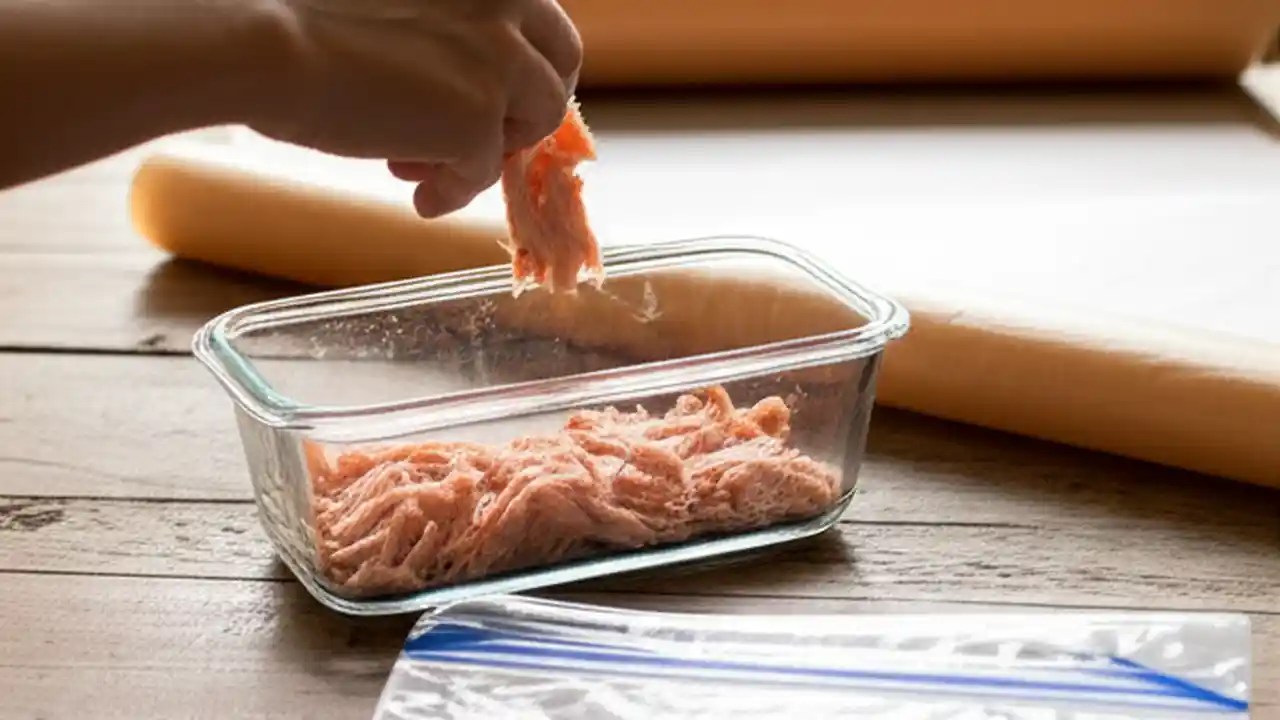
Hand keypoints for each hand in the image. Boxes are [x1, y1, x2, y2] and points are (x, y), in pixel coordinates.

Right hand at [251, 0, 581, 216]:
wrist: (265, 49)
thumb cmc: (306, 20)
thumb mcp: (404, 6)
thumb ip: (451, 29)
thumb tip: (480, 90)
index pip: (539, 19)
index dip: (523, 63)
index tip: (495, 94)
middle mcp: (510, 0)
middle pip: (560, 63)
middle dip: (529, 104)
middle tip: (489, 136)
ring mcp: (501, 60)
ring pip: (537, 121)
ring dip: (489, 147)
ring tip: (424, 163)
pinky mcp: (480, 118)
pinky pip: (484, 171)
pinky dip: (454, 190)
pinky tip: (418, 197)